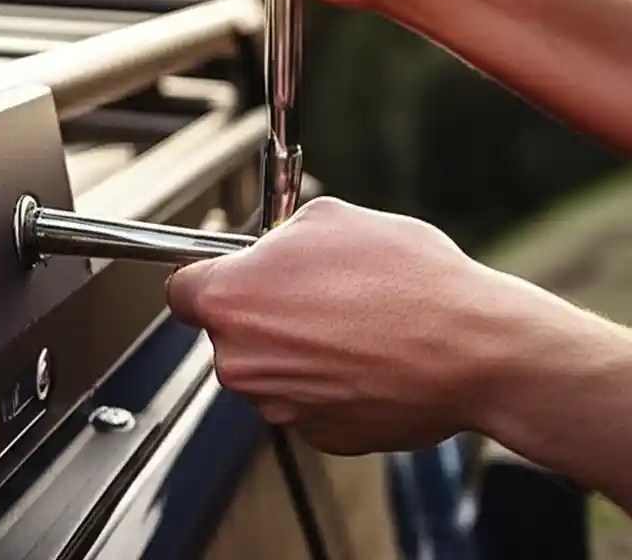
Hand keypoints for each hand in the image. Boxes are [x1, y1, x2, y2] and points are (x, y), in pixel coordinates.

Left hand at [166, 197, 521, 454]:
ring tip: (356, 324)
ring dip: (299, 350)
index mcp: (230, 301)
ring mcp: (277, 405)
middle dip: (264, 314)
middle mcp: (240, 361)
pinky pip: (308, 401)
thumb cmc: (407, 282)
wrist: (473, 350)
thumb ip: (278, 236)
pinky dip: (330, 384)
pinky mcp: (316, 435)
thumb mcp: (330, 219)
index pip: (181, 291)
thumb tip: (269, 248)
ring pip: (271, 369)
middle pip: (230, 332)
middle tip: (318, 294)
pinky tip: (369, 359)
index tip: (230, 277)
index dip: (208, 278)